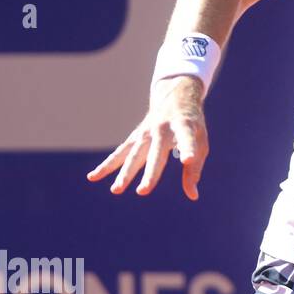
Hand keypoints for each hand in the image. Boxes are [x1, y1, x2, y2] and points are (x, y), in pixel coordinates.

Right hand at [86, 76, 208, 199]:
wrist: (175, 98)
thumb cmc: (192, 125)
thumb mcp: (200, 142)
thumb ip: (194, 168)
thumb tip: (192, 196)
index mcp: (184, 126)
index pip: (186, 139)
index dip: (188, 149)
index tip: (188, 160)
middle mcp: (162, 128)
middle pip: (155, 153)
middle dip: (150, 172)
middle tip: (143, 192)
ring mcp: (146, 133)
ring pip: (134, 155)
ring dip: (125, 173)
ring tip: (116, 190)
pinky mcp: (135, 137)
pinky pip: (119, 153)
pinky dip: (107, 165)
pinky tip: (92, 177)